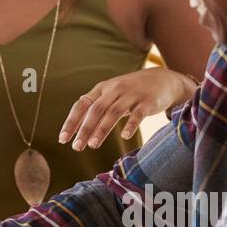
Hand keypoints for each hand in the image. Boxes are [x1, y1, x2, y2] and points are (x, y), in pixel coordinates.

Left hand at [58, 66, 195, 150]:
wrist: (163, 79)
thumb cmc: (131, 92)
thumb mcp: (111, 97)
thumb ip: (95, 111)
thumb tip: (75, 130)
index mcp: (102, 89)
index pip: (82, 105)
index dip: (72, 121)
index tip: (63, 139)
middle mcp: (114, 90)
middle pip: (96, 110)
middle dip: (84, 129)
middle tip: (76, 147)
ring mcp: (131, 95)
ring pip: (113, 112)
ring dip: (102, 129)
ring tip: (93, 145)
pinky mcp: (148, 101)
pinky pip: (138, 114)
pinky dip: (131, 125)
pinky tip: (125, 137)